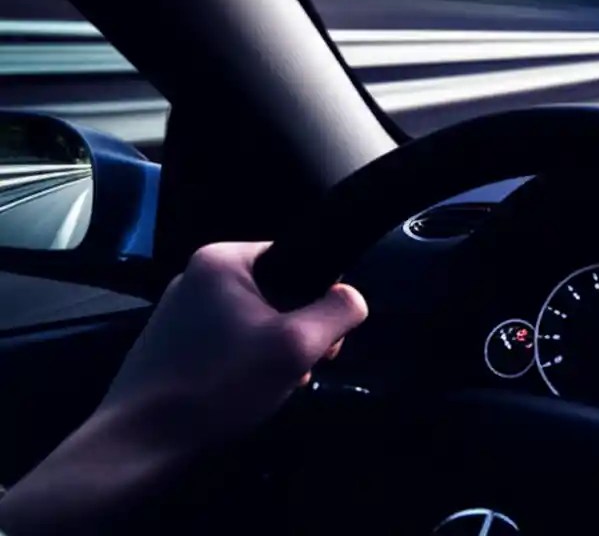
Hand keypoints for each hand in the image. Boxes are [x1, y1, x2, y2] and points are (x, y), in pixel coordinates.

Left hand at [101, 241, 367, 444]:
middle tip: (296, 368)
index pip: (297, 258)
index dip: (320, 298)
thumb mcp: (297, 345)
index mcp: (221, 259)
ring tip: (268, 385)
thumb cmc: (219, 385)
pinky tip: (242, 394)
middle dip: (297, 332)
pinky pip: (229, 344)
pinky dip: (245, 366)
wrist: (142, 444)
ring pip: (256, 322)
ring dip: (274, 353)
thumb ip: (338, 312)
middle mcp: (196, 276)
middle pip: (278, 292)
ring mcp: (180, 312)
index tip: (320, 338)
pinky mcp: (172, 345)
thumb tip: (351, 299)